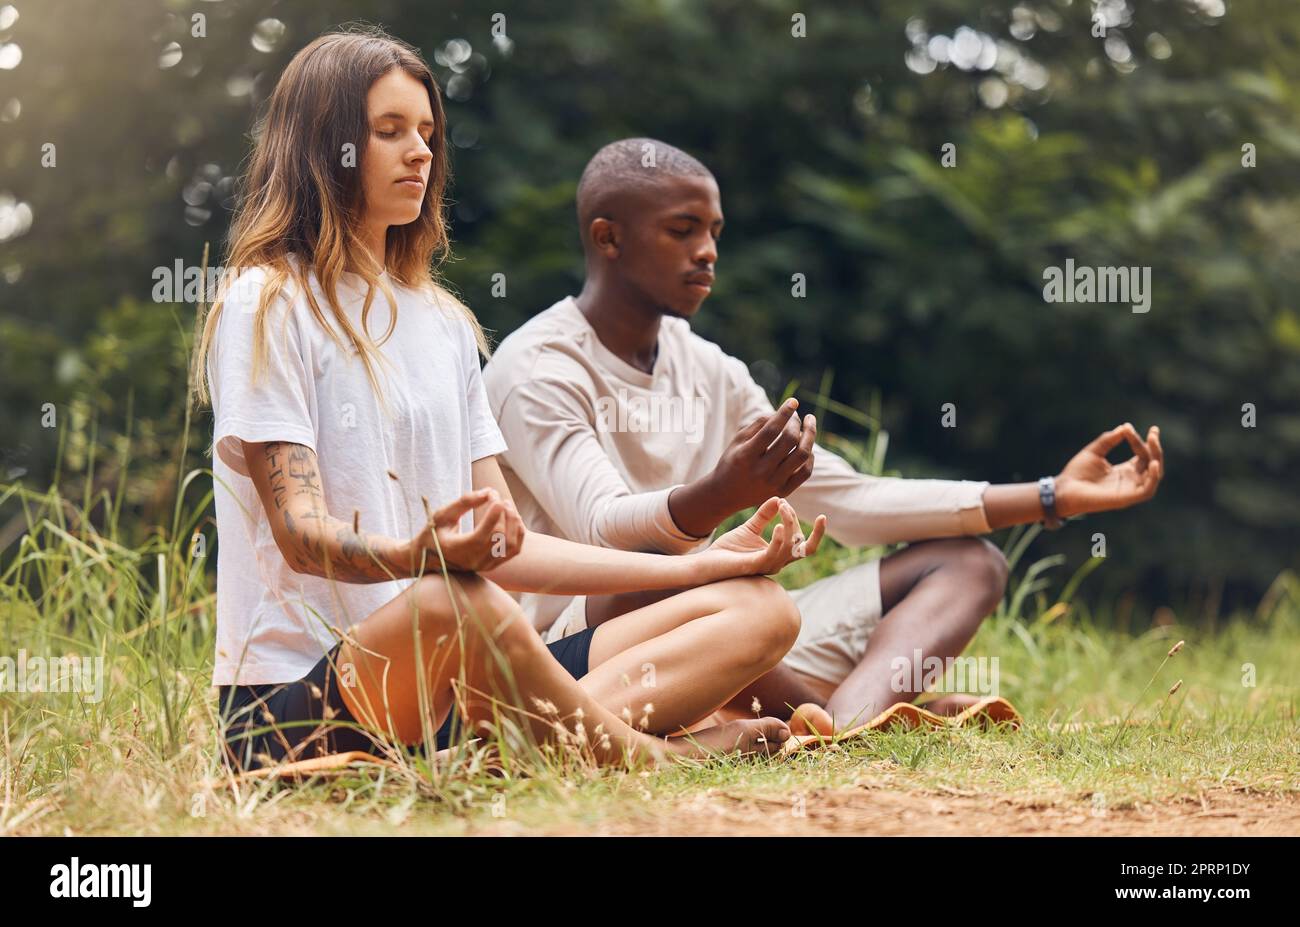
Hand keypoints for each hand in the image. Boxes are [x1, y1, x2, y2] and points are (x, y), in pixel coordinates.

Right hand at [410, 488, 524, 572]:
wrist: (428, 558)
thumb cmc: (433, 533)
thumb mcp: (442, 515)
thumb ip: (464, 502)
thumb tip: (488, 491)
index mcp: (460, 550)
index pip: (487, 532)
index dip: (495, 510)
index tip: (492, 494)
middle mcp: (475, 561)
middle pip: (501, 537)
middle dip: (505, 513)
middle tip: (499, 498)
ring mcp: (485, 565)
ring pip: (511, 545)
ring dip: (514, 523)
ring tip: (507, 506)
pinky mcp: (492, 565)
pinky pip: (513, 551)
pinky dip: (517, 533)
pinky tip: (512, 518)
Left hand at [705, 496, 826, 576]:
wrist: (706, 562)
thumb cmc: (728, 550)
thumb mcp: (750, 528)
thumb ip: (764, 515)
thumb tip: (778, 498)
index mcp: (779, 554)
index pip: (806, 546)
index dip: (816, 531)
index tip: (816, 513)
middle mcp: (777, 562)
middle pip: (801, 544)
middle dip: (794, 521)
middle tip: (784, 505)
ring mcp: (767, 566)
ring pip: (790, 548)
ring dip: (789, 525)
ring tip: (782, 508)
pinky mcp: (754, 566)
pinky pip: (773, 554)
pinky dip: (778, 539)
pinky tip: (777, 525)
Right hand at [709, 399, 816, 511]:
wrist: (726, 495)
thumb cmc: (733, 461)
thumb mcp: (738, 440)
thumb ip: (759, 424)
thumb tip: (782, 412)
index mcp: (746, 456)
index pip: (771, 430)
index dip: (784, 414)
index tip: (793, 401)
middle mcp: (761, 471)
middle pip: (789, 441)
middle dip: (797, 423)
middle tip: (797, 415)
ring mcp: (774, 484)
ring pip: (802, 455)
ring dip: (809, 436)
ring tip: (808, 424)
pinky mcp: (783, 492)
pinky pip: (805, 472)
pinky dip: (810, 456)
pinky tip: (807, 445)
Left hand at [1055, 423, 1163, 517]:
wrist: (1064, 489)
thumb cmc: (1076, 473)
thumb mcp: (1094, 452)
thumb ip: (1109, 440)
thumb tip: (1124, 427)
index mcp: (1124, 471)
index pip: (1141, 454)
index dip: (1139, 441)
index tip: (1128, 428)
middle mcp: (1130, 481)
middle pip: (1151, 463)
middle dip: (1154, 447)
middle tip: (1152, 432)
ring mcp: (1129, 490)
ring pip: (1154, 475)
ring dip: (1156, 458)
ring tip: (1153, 442)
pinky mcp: (1126, 498)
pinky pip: (1147, 490)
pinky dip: (1153, 477)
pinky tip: (1152, 463)